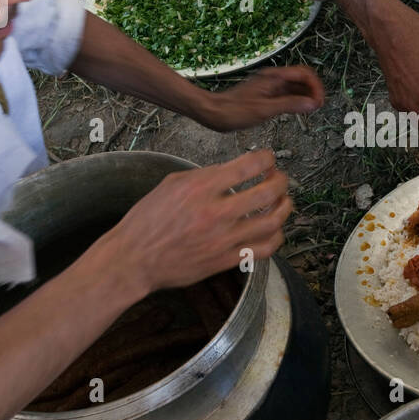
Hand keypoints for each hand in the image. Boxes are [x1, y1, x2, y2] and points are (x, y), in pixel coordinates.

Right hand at [102, 149, 291, 296]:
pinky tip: (272, 228)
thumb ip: (205, 175)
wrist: (133, 259)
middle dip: (281, 180)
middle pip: (269, 191)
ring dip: (285, 207)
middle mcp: (216, 212)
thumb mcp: (171, 184)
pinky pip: (265, 248)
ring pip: (273, 220)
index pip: (250, 165)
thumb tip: (232, 171)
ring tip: (283, 201)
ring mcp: (224, 239)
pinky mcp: (226, 260)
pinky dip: (276, 236)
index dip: (267, 158)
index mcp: (201, 187)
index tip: (269, 159)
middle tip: (278, 178)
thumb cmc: (147, 221)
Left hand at [199, 66, 324, 131]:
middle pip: (301, 79)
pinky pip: (286, 94)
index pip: (304, 74)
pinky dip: (296, 100)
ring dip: (305, 96)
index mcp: (273, 77)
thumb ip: (290, 105)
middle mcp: (273, 79)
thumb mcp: (265, 109)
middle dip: (313, 90)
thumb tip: (312, 103)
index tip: (319, 101)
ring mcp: (269, 86)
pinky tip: (298, 110)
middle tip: (318, 106)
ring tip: (311, 109)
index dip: (315, 86)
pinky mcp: (266, 95)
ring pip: (295, 87)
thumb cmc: (234, 111)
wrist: (214, 112)